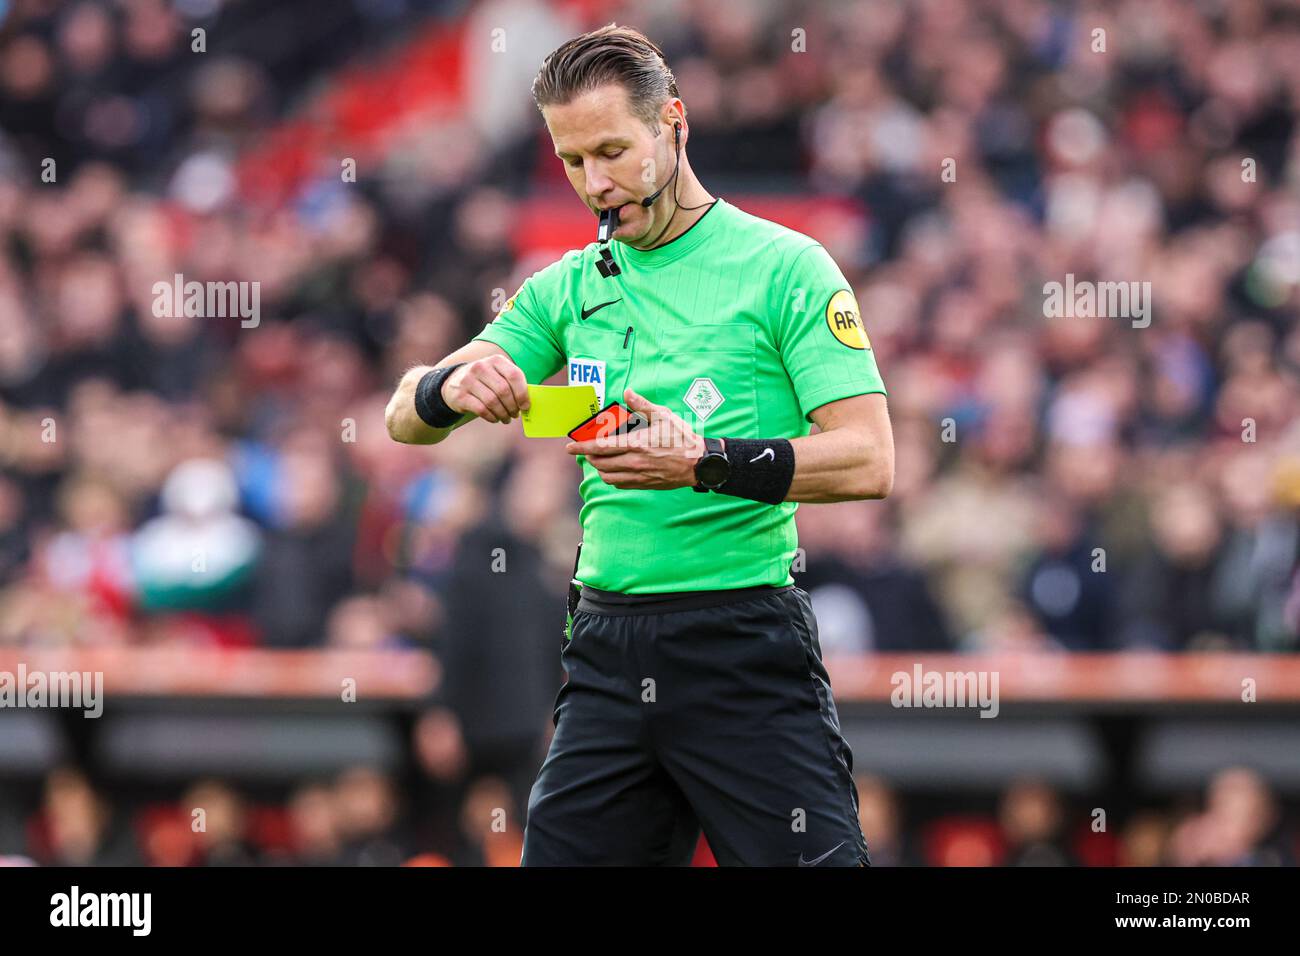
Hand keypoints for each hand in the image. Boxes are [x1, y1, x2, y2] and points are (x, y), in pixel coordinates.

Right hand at [443, 355, 529, 423]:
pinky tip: (494, 418)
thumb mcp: (498, 375)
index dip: (523, 394)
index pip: (514, 375)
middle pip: (504, 391)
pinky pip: (481, 410)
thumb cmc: (485, 382)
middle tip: (515, 415)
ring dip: (503, 414)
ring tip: (506, 419)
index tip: (525, 406)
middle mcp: (480, 367)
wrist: (453, 383)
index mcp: (495, 360)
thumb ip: (512, 385)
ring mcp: (468, 380)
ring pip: (492, 401)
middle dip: (512, 407)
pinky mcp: (460, 395)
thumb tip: (527, 404)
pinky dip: (491, 417)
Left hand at [564, 388, 711, 489]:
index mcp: (637, 444)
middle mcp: (635, 462)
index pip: (601, 447)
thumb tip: (628, 392)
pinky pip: (620, 484)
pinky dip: (612, 477)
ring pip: (607, 477)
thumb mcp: (663, 416)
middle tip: (587, 449)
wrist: (698, 463)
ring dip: (599, 468)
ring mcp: (639, 475)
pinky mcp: (644, 484)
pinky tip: (615, 469)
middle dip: (589, 456)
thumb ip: (642, 405)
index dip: (582, 447)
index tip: (569, 447)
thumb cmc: (682, 438)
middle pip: (600, 463)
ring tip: (600, 459)